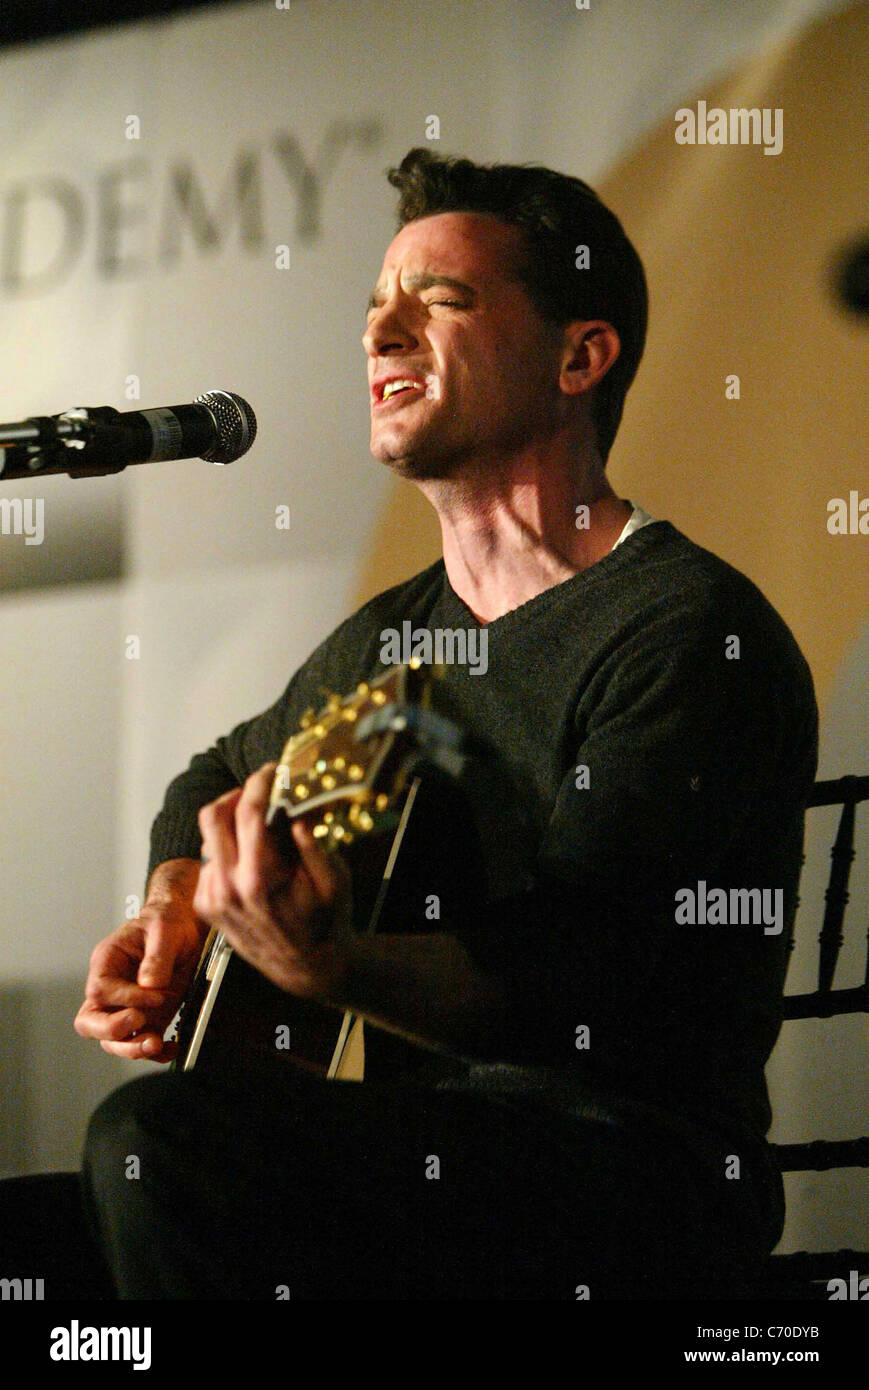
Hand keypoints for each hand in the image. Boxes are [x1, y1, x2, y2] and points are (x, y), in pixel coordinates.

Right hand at [74, 893, 205, 1062]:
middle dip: (113, 1031)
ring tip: (157, 1044)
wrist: (183, 926)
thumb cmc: (166, 922)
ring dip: (133, 1048)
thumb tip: (150, 985)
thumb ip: (157, 956)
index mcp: (107, 963)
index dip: (125, 998)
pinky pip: (142, 1041)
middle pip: (91, 1022)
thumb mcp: (165, 929)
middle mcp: (112, 989)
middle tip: (140, 1023)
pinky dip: (156, 1052)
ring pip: (113, 1040)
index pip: (100, 991)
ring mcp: (127, 1007)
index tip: (156, 996)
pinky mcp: (148, 1018)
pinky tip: (171, 1048)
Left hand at [193, 762, 353, 998]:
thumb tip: (294, 816)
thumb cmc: (325, 923)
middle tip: (257, 789)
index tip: (270, 770)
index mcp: (259, 878)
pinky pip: (207, 861)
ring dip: (230, 821)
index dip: (259, 783)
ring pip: (207, 837)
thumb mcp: (334, 882)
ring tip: (258, 824)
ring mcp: (212, 898)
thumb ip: (312, 847)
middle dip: (235, 794)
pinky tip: (250, 857)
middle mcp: (227, 887)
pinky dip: (226, 849)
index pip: (248, 812)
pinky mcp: (206, 906)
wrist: (306, 967)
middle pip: (212, 816)